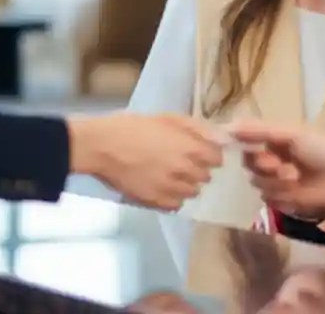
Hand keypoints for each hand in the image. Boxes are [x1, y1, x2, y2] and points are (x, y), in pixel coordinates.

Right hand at [68, 113, 222, 210]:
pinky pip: (176, 205)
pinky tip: (161, 186)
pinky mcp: (156, 202)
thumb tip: (223, 139)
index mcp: (190, 148)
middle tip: (180, 160)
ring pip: (192, 192)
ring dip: (186, 184)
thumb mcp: (167, 118)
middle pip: (206, 177)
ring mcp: (171, 189)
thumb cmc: (132, 126)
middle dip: (197, 168)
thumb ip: (198, 129)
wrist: (101, 146)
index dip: (209, 154)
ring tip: (169, 174)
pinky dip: (172, 197)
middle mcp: (185, 171)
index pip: (218, 159)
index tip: (199, 151)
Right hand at [229, 121, 324, 215]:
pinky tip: (297, 191)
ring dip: (274, 181)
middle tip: (279, 164)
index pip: (243, 142)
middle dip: (262, 164)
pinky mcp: (284, 202)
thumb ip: (258, 130)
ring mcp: (276, 182)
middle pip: (246, 165)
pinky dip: (281, 195)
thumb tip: (226, 125)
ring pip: (256, 183)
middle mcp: (271, 160)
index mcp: (273, 140)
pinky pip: (268, 200)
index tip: (244, 147)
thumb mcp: (292, 134)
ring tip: (295, 177)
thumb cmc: (324, 150)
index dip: (242, 146)